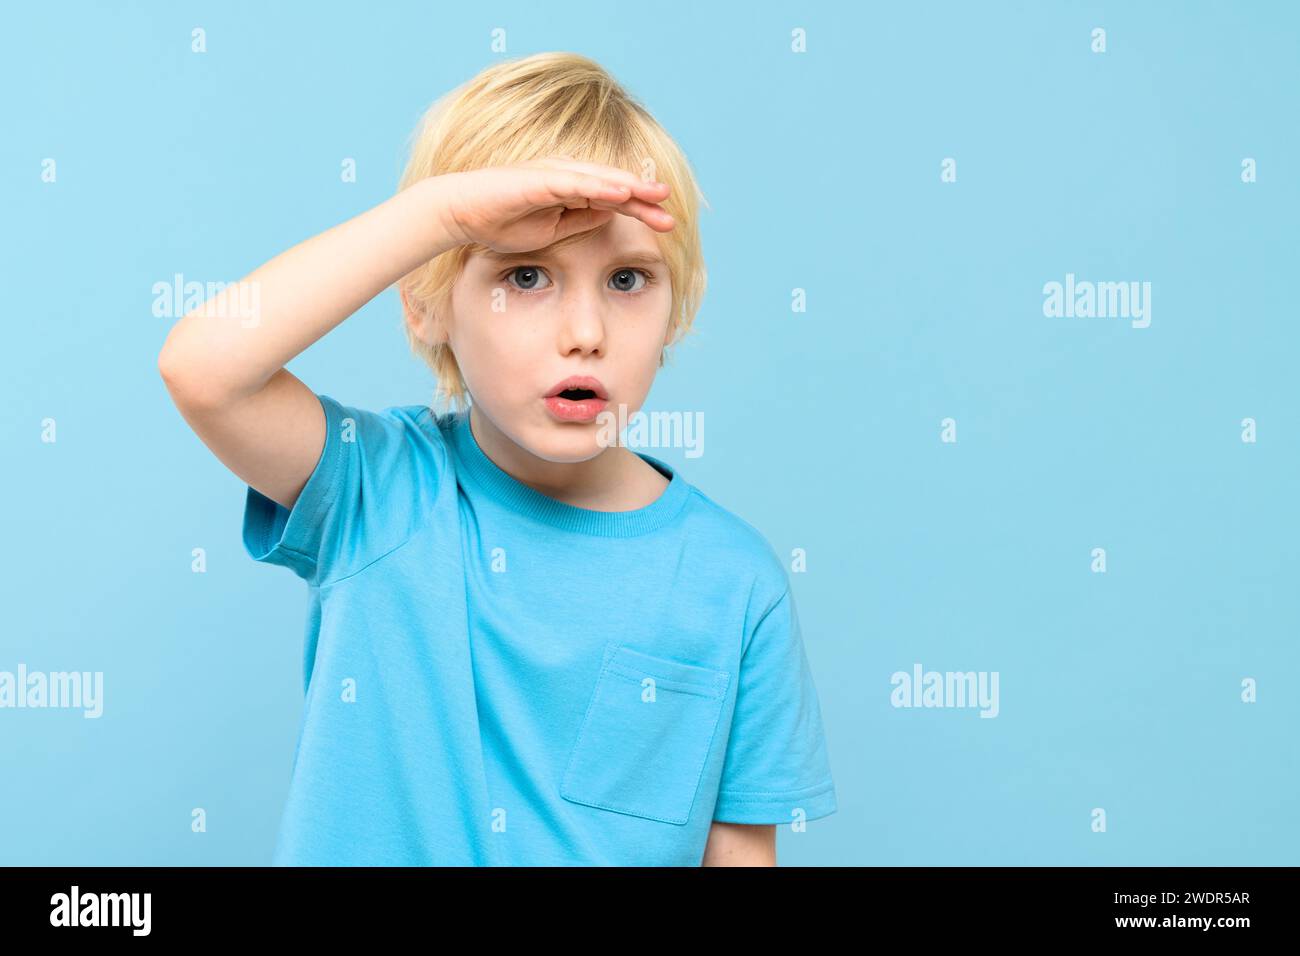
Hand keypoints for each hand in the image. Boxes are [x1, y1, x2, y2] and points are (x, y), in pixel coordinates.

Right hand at [436, 156, 673, 253]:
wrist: (461, 215)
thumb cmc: (501, 223)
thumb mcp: (552, 231)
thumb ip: (581, 221)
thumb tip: (610, 215)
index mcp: (571, 190)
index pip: (614, 199)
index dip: (641, 210)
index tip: (667, 224)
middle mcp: (566, 176)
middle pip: (614, 186)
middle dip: (645, 199)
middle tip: (672, 212)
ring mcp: (553, 175)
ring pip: (601, 180)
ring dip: (630, 188)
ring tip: (657, 196)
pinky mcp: (539, 179)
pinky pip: (575, 183)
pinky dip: (600, 186)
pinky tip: (622, 192)